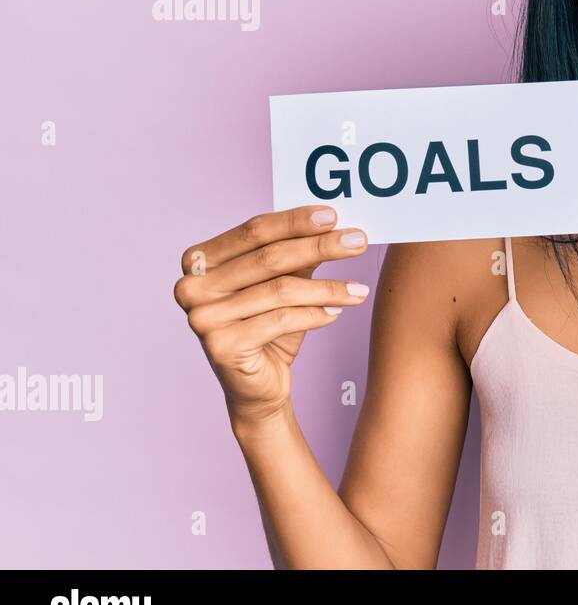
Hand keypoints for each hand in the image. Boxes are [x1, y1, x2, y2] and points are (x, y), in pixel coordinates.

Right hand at [172, 205, 370, 427]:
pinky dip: (316, 314)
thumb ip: (297, 255)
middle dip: (320, 247)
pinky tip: (337, 312)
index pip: (253, 230)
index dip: (295, 221)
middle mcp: (191, 286)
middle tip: (359, 242)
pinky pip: (281, 320)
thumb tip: (332, 224)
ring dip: (328, 288)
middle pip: (268, 257)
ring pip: (280, 290)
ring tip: (360, 290)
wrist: (257, 388)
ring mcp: (201, 317)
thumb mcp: (283, 283)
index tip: (334, 216)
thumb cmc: (269, 329)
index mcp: (198, 260)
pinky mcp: (221, 346)